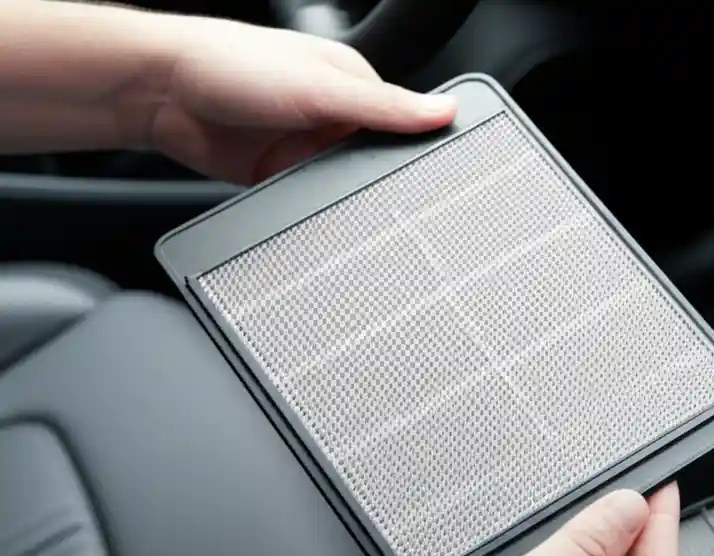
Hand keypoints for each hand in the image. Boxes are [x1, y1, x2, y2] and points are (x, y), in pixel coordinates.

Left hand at [127, 15, 457, 183]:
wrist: (156, 91)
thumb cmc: (228, 64)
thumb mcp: (320, 87)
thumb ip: (383, 106)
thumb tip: (444, 111)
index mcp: (351, 82)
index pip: (403, 123)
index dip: (417, 151)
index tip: (435, 179)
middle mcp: (330, 114)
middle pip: (373, 160)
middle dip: (378, 181)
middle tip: (392, 205)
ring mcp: (302, 146)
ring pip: (341, 185)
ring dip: (343, 198)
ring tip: (354, 216)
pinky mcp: (276, 175)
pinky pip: (305, 201)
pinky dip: (311, 211)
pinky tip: (317, 220)